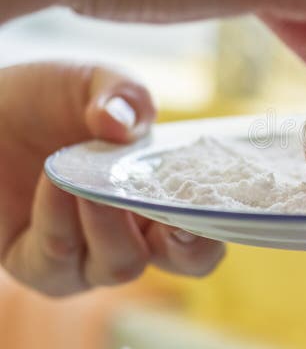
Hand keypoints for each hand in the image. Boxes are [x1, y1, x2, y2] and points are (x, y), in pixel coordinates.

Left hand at [0, 62, 224, 296]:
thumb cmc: (43, 99)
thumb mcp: (91, 80)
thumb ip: (123, 94)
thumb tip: (125, 128)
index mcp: (165, 191)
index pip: (211, 220)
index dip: (222, 220)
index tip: (217, 202)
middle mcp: (138, 231)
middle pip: (187, 263)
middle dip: (190, 247)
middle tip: (179, 221)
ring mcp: (90, 257)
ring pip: (123, 265)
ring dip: (108, 221)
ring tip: (82, 179)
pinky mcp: (40, 268)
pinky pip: (62, 260)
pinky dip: (62, 220)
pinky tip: (55, 184)